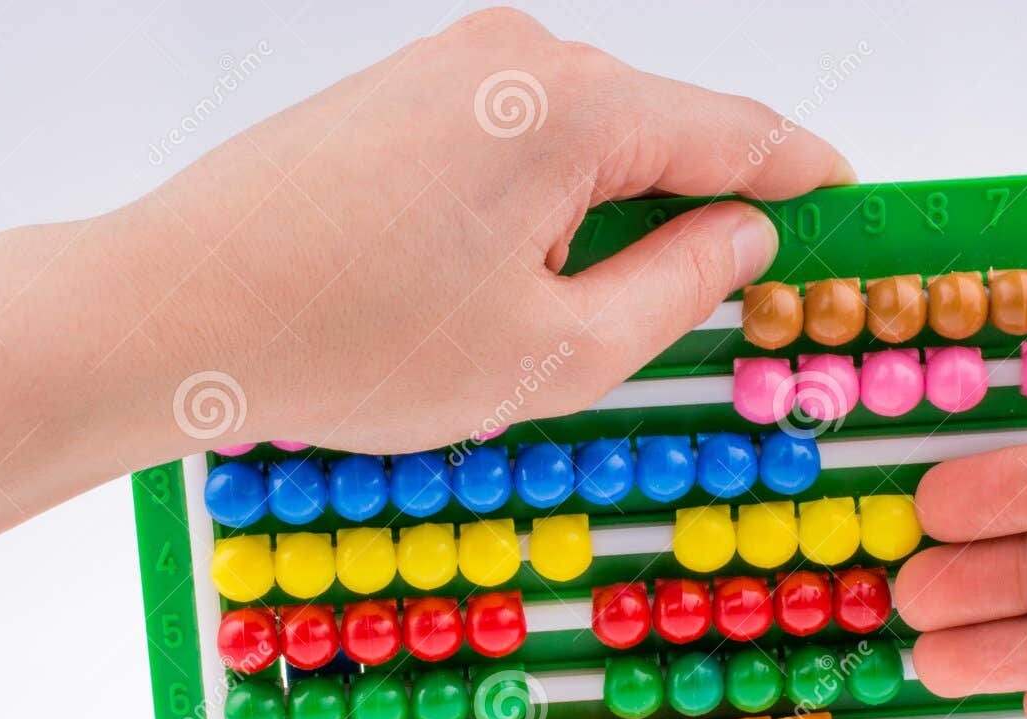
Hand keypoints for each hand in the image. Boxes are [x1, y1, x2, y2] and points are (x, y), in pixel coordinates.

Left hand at [124, 6, 850, 450]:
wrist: (176, 310)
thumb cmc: (353, 342)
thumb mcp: (554, 353)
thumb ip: (677, 287)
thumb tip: (742, 234)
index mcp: (571, 107)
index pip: (736, 131)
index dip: (805, 176)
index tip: (849, 206)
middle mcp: (517, 57)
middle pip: (661, 131)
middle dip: (702, 210)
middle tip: (731, 297)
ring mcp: (453, 65)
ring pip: (588, 142)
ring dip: (615, 220)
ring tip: (593, 319)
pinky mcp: (406, 92)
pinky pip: (521, 142)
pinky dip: (551, 206)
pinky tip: (524, 282)